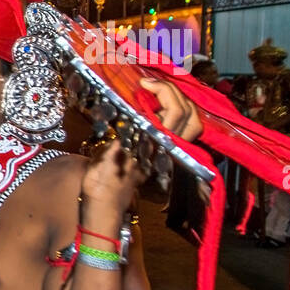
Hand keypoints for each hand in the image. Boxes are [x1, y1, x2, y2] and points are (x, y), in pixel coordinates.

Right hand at [81, 76, 204, 219]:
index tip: (143, 83)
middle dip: (172, 90)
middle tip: (149, 83)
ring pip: (189, 120)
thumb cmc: (100, 185)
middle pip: (187, 111)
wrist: (105, 207)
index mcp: (155, 146)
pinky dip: (172, 110)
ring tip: (155, 91)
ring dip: (176, 100)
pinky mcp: (160, 151)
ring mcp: (165, 149)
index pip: (175, 112)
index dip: (164, 91)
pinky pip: (178, 126)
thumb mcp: (105, 162)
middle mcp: (166, 147)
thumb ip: (119, 144)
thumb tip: (128, 123)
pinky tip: (153, 106)